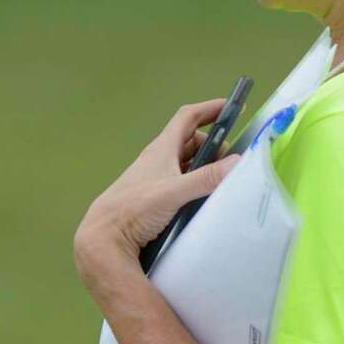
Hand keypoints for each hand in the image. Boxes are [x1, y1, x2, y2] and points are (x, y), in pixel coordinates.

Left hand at [74, 99, 239, 273]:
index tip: (231, 106)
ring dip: (205, 165)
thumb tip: (238, 162)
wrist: (105, 237)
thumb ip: (206, 178)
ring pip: (187, 163)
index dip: (209, 109)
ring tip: (222, 180)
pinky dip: (197, 182)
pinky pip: (183, 181)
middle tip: (230, 160)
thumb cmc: (136, 207)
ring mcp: (158, 178)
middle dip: (213, 144)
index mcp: (162, 148)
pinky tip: (206, 197)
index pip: (188, 117)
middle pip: (191, 141)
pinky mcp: (156, 197)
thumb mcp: (174, 191)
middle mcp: (160, 159)